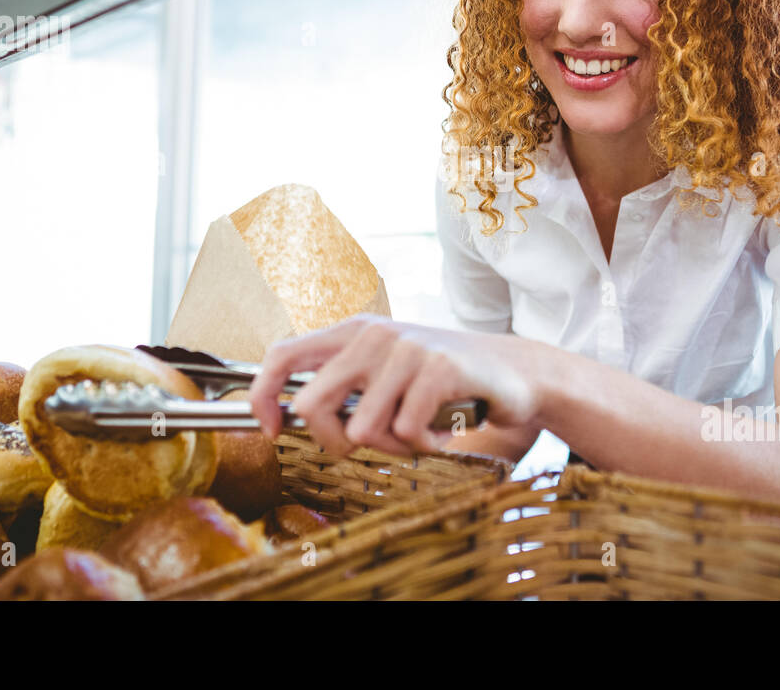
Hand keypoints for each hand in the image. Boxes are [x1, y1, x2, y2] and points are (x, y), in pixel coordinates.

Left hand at [250, 314, 540, 456]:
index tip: (271, 431)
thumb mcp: (386, 372)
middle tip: (369, 444)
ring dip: (391, 447)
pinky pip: (406, 432)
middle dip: (334, 442)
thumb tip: (290, 415)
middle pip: (311, 406)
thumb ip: (343, 385)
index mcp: (354, 332)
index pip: (283, 355)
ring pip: (361, 429)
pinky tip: (444, 427)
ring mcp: (407, 348)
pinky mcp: (439, 368)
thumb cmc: (444, 381)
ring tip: (419, 431)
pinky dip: (425, 444)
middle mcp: (374, 334)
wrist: (516, 373)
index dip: (263, 396)